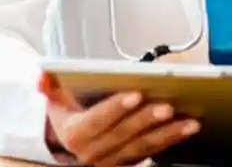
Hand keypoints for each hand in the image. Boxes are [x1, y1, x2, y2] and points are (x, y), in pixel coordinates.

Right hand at [38, 72, 198, 165]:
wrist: (68, 144)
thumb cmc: (69, 115)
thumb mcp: (55, 99)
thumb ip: (50, 86)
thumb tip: (43, 75)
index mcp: (75, 133)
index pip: (97, 121)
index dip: (115, 108)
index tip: (135, 94)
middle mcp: (93, 152)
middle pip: (124, 135)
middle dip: (147, 120)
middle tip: (168, 106)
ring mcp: (112, 161)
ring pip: (143, 147)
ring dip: (167, 134)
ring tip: (189, 122)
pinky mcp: (128, 163)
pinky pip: (152, 153)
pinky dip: (170, 141)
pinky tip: (186, 130)